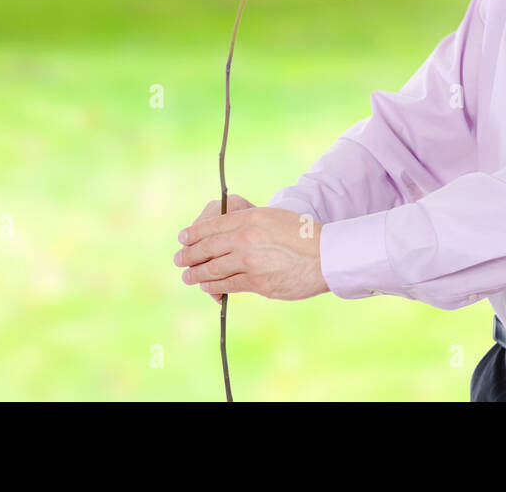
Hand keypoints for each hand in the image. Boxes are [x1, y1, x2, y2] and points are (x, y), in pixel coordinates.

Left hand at [175, 205, 328, 301]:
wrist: (326, 254)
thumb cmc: (303, 236)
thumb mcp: (274, 218)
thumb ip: (250, 225)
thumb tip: (228, 236)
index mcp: (250, 218)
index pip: (212, 225)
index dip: (194, 233)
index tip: (183, 238)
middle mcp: (246, 237)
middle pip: (207, 247)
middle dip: (189, 255)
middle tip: (179, 259)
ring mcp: (249, 260)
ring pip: (213, 268)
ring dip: (197, 274)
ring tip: (188, 277)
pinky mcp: (256, 282)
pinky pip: (227, 285)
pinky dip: (214, 286)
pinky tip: (208, 287)